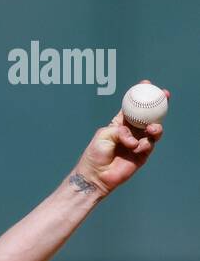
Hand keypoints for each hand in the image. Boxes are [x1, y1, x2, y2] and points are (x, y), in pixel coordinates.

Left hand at [73, 79, 168, 195]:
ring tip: (152, 128)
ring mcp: (138, 143)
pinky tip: (137, 147)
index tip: (147, 84)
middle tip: (164, 96)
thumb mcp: (105, 134)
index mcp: (121, 123)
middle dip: (159, 104)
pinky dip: (144, 144)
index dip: (141, 95)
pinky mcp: (142, 155)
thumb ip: (121, 130)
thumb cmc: (96, 154)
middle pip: (149, 115)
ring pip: (154, 130)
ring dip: (156, 126)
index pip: (133, 106)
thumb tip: (134, 138)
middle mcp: (132, 131)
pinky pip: (149, 145)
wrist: (95, 176)